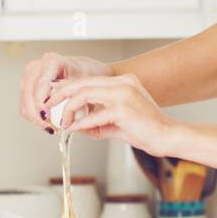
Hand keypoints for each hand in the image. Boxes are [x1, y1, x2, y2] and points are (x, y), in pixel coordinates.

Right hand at [18, 52, 112, 130]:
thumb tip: (68, 111)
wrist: (84, 73)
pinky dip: (33, 118)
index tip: (47, 117)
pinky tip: (45, 123)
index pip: (40, 84)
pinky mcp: (26, 87)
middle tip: (50, 126)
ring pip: (25, 102)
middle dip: (38, 115)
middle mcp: (36, 67)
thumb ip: (74, 95)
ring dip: (35, 118)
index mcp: (51, 61)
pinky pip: (24, 107)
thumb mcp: (84, 84)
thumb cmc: (85, 75)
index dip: (41, 103)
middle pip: (29, 95)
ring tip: (50, 127)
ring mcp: (29, 77)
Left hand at [44, 73, 176, 154]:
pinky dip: (82, 122)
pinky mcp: (123, 109)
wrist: (167, 137)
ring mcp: (123, 94)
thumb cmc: (144, 130)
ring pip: (85, 95)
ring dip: (70, 109)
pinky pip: (94, 114)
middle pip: (83, 83)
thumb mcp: (115, 122)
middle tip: (49, 105)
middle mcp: (123, 82)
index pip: (88, 80)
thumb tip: (76, 125)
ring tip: (64, 121)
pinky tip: (76, 129)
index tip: (55, 98)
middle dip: (62, 94)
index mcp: (122, 81)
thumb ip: (96, 120)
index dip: (69, 88)